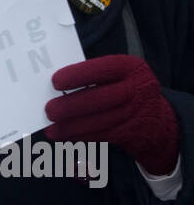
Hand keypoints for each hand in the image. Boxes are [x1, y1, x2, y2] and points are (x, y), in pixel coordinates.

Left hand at [45, 54, 178, 176]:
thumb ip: (94, 76)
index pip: (103, 68)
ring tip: (52, 129)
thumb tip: (55, 84)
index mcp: (131, 67)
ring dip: (72, 127)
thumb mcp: (118, 75)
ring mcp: (136, 113)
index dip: (78, 75)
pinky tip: (65, 136)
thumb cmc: (125, 89)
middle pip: (100, 99)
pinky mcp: (131, 133)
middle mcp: (137, 89)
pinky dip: (81, 137)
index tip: (55, 82)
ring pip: (99, 122)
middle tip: (49, 111)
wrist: (156, 119)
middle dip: (71, 106)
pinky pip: (101, 136)